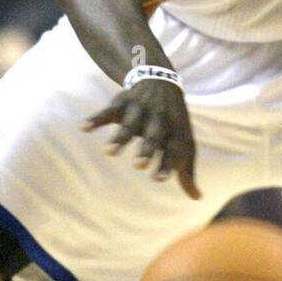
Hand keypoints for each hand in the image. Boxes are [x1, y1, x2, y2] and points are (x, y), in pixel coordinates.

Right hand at [82, 78, 200, 197]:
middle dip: (146, 149)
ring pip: (129, 124)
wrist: (162, 82)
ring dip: (119, 138)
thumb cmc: (173, 123)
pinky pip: (107, 111)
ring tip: (109, 153)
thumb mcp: (184, 143)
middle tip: (138, 165)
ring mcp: (140, 110)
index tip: (158, 179)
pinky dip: (96, 119)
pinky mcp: (122, 103)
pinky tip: (84, 128)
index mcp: (175, 131)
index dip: (167, 163)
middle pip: (154, 135)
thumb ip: (186, 171)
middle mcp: (159, 119)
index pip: (173, 148)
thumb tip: (197, 198)